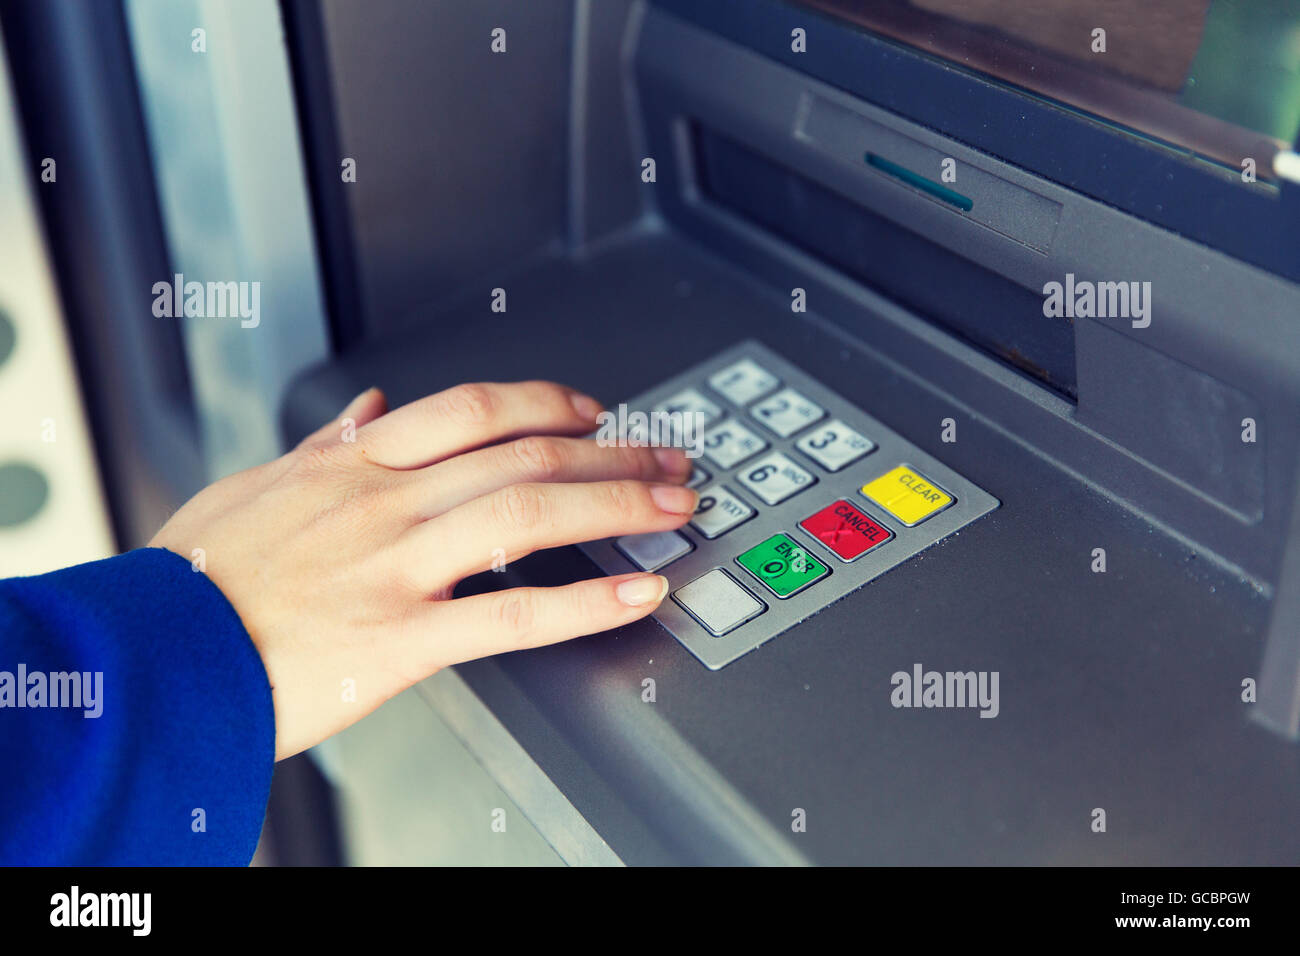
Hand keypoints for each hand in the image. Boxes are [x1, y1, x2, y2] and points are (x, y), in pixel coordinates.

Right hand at [149, 381, 696, 759]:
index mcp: (356, 464)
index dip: (549, 402)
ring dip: (619, 504)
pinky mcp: (402, 638)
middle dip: (613, 451)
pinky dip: (588, 602)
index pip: (476, 408)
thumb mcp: (255, 485)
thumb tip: (373, 410)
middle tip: (669, 457)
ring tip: (676, 507)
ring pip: (532, 514)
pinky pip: (514, 614)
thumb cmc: (198, 575)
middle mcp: (387, 502)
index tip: (594, 410)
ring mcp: (398, 567)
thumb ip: (325, 445)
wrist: (153, 656)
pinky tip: (639, 593)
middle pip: (526, 453)